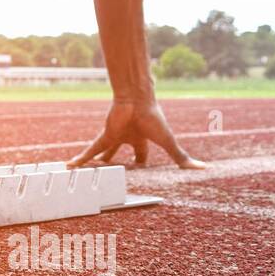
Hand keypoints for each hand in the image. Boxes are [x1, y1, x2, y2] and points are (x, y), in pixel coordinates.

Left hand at [69, 98, 203, 168]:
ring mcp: (115, 136)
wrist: (138, 99)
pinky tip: (70, 166)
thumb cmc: (153, 118)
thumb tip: (204, 168)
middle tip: (111, 174)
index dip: (140, 166)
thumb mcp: (167, 142)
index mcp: (143, 139)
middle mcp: (127, 138)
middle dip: (116, 164)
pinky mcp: (104, 135)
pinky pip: (90, 150)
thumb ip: (181, 157)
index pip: (141, 156)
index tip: (139, 175)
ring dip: (95, 162)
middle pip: (120, 155)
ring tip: (86, 173)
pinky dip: (81, 158)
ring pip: (103, 153)